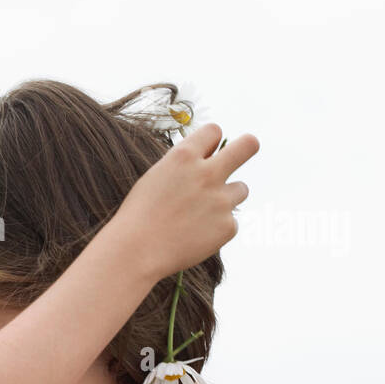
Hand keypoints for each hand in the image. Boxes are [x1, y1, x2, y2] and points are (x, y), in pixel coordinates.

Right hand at [105, 122, 259, 283]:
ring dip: (226, 197)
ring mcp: (220, 201)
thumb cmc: (139, 216)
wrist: (136, 252)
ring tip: (199, 215)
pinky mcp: (228, 226)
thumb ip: (184, 166)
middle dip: (248, 145)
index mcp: (183, 157)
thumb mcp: (156, 178)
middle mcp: (207, 174)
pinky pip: (230, 222)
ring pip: (241, 189)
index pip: (213, 131)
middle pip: (247, 146)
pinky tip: (193, 237)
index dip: (211, 142)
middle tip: (247, 149)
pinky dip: (216, 229)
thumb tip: (211, 156)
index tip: (209, 151)